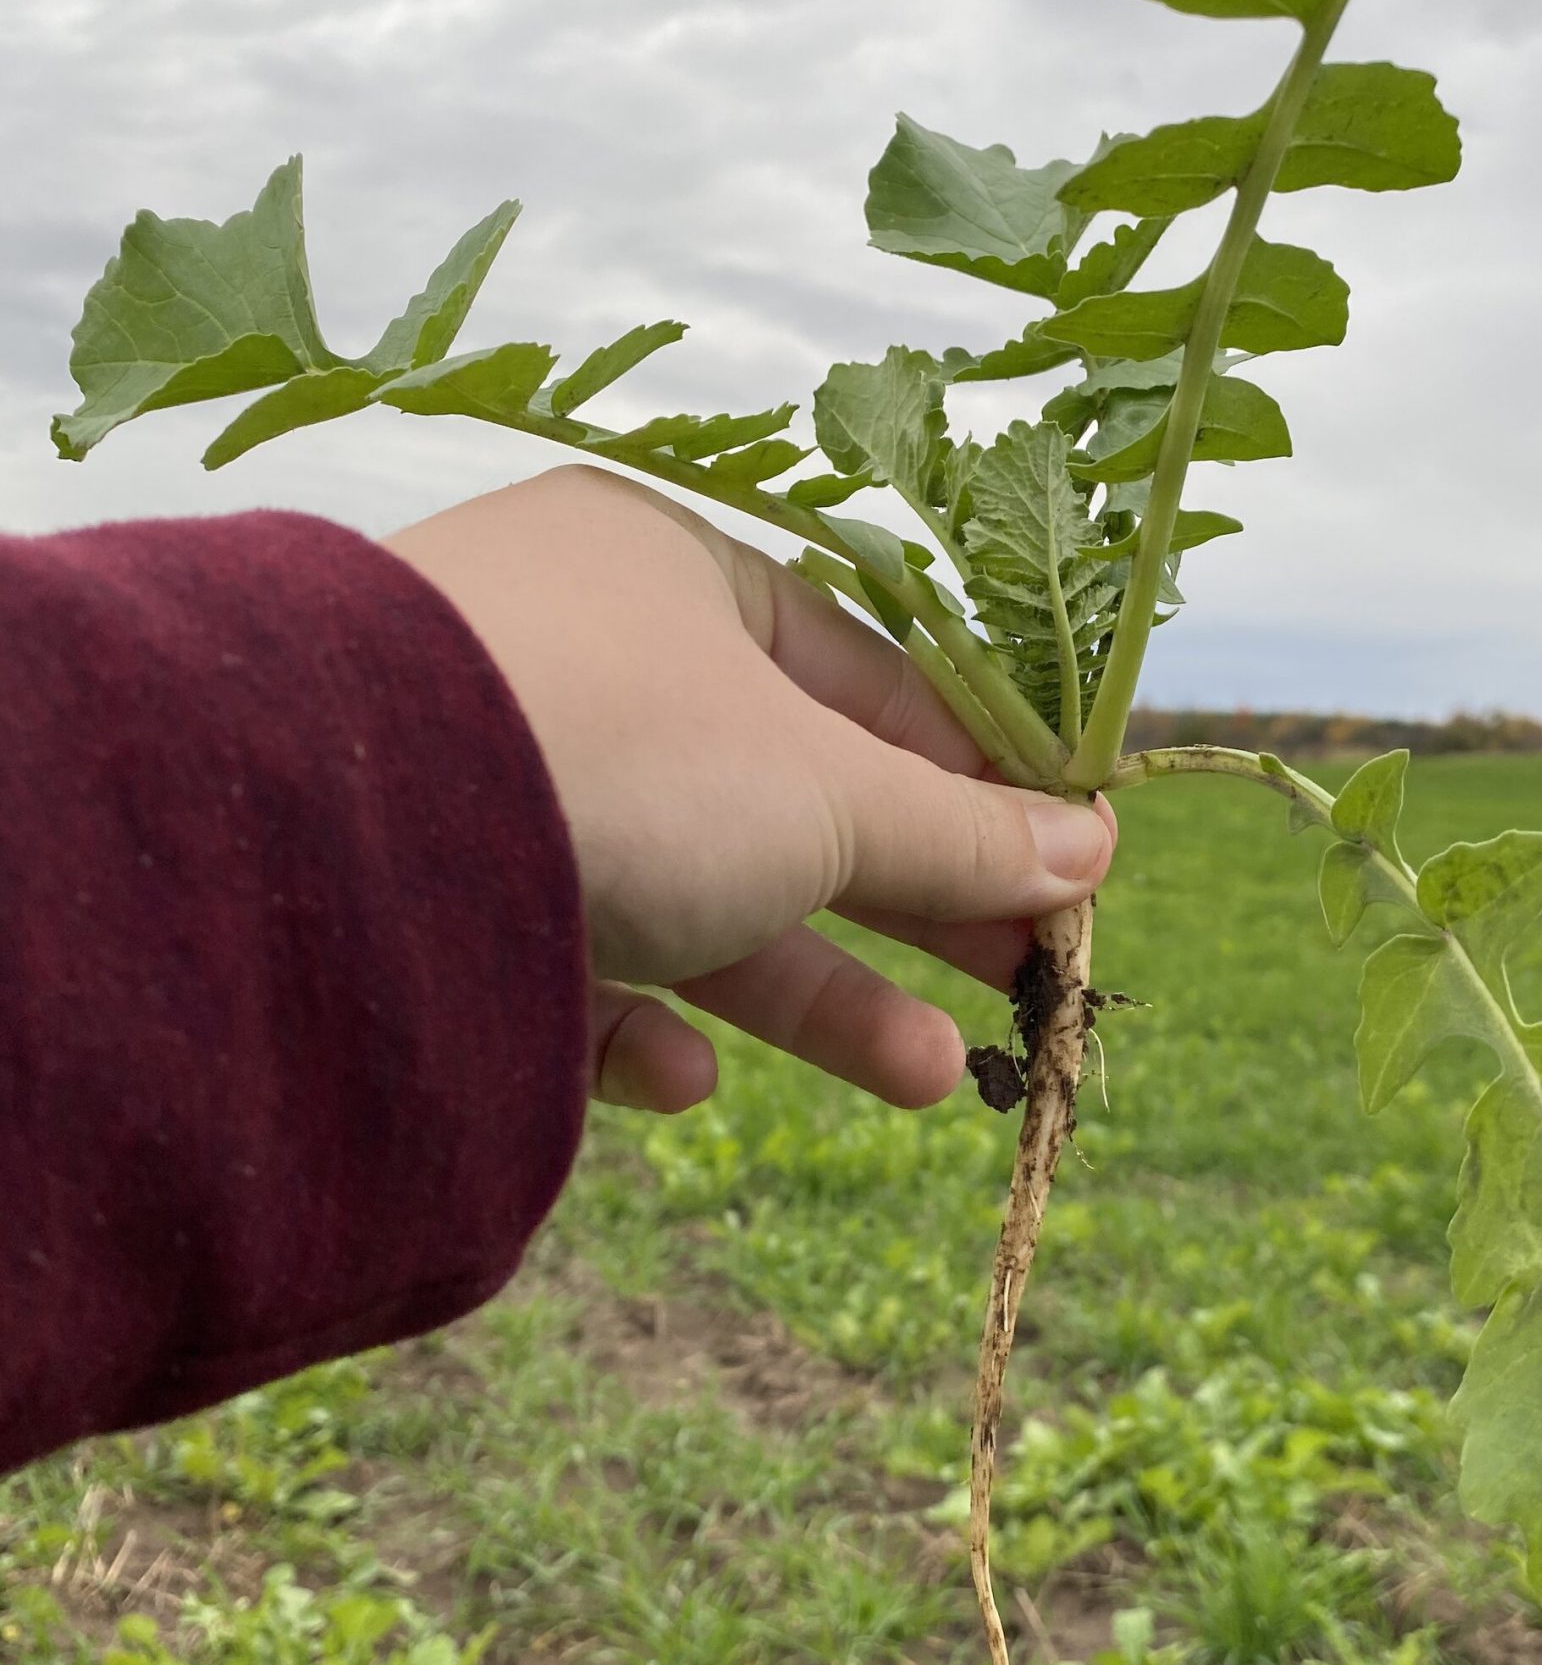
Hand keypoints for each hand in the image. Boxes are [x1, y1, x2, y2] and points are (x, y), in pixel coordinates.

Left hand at [383, 466, 1113, 1114]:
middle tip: (1022, 989)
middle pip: (786, 802)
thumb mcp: (826, 794)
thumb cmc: (620, 753)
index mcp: (670, 579)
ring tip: (931, 1080)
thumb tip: (1089, 851)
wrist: (329, 846)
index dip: (968, 778)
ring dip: (815, 997)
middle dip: (910, 911)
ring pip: (693, 900)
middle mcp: (582, 669)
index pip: (857, 677)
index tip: (1057, 865)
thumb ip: (957, 833)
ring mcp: (500, 788)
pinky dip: (634, 1030)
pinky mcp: (431, 904)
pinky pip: (565, 966)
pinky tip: (678, 1085)